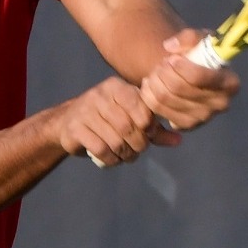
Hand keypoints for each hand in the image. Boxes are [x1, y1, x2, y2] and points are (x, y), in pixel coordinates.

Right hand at [55, 77, 179, 166]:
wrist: (68, 122)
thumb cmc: (108, 119)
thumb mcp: (131, 117)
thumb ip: (154, 128)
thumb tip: (179, 140)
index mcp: (117, 87)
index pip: (140, 105)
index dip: (149, 124)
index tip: (149, 133)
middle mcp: (99, 95)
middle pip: (129, 127)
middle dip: (139, 144)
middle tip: (139, 149)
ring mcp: (85, 111)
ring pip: (115, 140)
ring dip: (126, 154)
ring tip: (127, 155)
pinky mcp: (75, 129)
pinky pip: (101, 149)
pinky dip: (111, 160)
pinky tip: (113, 160)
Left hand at [140, 28, 240, 130]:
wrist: (196, 77)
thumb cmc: (202, 57)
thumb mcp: (201, 40)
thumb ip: (189, 37)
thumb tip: (169, 47)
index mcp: (230, 83)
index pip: (199, 77)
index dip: (180, 66)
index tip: (171, 58)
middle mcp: (220, 104)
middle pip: (178, 88)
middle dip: (163, 72)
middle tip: (161, 63)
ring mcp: (203, 118)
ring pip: (165, 98)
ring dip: (154, 81)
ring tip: (156, 72)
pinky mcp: (187, 125)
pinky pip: (158, 110)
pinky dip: (149, 95)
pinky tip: (152, 85)